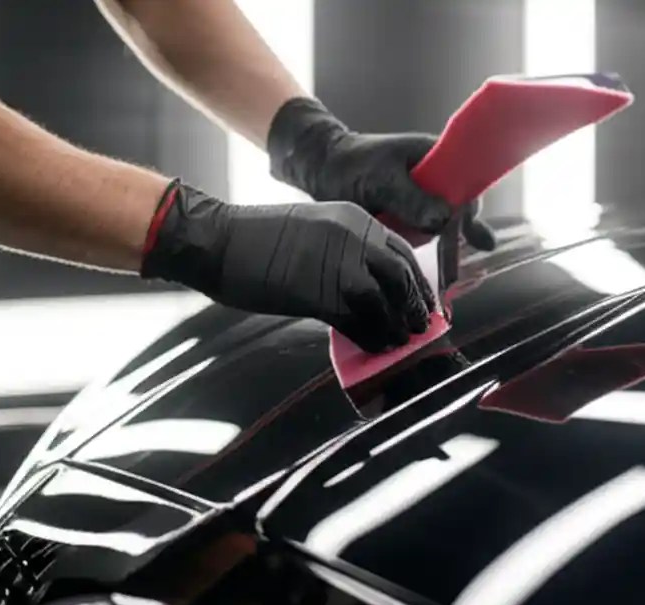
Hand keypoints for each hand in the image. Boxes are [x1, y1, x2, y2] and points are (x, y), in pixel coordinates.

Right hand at [141, 181, 434, 351]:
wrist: (219, 241)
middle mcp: (352, 238)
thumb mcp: (315, 227)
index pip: (402, 250)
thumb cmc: (259, 238)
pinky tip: (375, 346)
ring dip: (395, 325)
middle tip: (420, 325)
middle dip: (414, 304)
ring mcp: (336, 265)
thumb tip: (370, 281)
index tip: (425, 300)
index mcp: (353, 219)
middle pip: (400, 275)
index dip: (417, 280)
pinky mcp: (317, 295)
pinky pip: (356, 321)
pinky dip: (370, 337)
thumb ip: (346, 249)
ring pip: (383, 301)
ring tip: (400, 340)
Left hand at [267, 97, 496, 250]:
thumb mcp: (381, 182)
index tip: (467, 235)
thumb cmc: (351, 167)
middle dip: (459, 233)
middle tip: (449, 260)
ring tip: (436, 265)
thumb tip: (444, 221)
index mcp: (438, 156)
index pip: (469, 183)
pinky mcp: (413, 215)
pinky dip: (422, 246)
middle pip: (462, 209)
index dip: (470, 210)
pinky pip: (426, 233)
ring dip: (440, 244)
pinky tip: (418, 258)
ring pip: (445, 225)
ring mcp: (426, 197)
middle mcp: (438, 177)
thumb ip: (412, 200)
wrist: (322, 169)